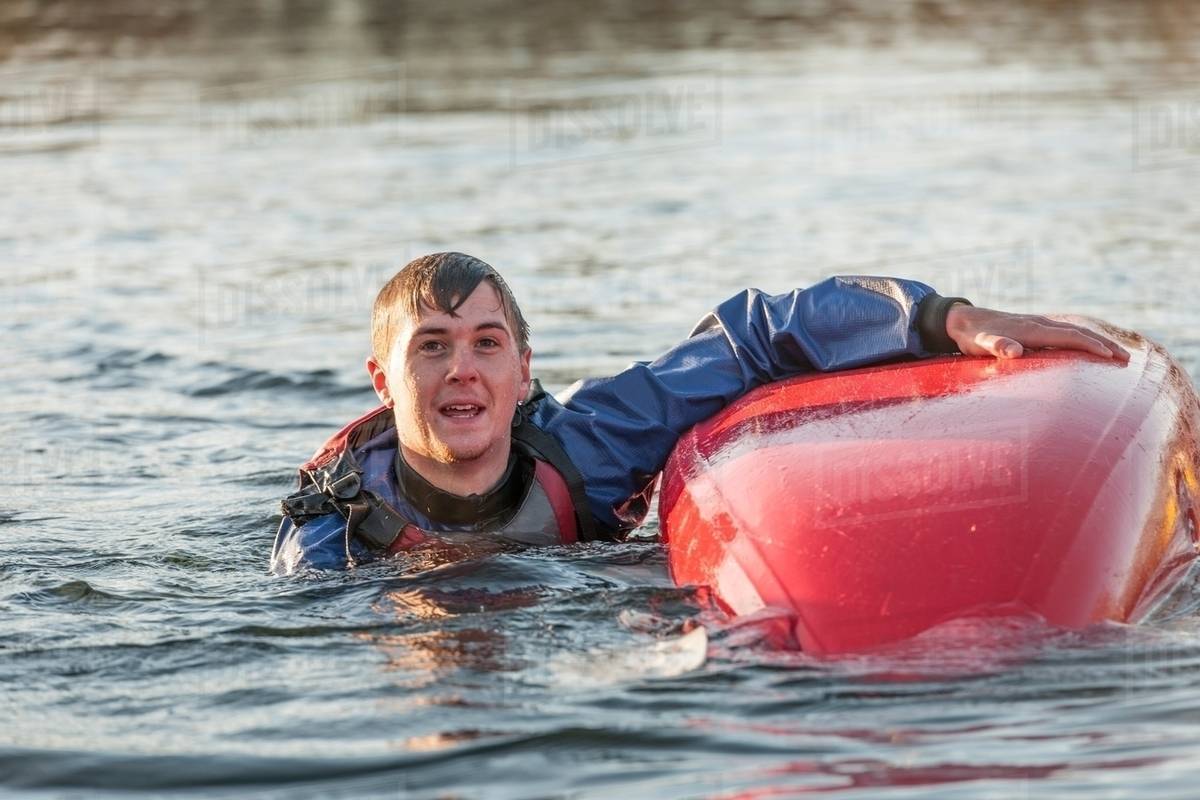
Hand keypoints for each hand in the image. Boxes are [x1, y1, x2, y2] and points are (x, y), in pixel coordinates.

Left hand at [946, 304, 1130, 360]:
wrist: (961, 319)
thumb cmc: (971, 336)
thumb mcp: (980, 344)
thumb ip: (996, 346)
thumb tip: (1014, 351)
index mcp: (1032, 329)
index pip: (1069, 337)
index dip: (1090, 346)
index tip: (1110, 357)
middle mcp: (1040, 323)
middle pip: (1079, 332)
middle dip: (1104, 345)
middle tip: (1127, 360)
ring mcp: (1039, 324)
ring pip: (1075, 330)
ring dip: (1098, 341)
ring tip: (1117, 355)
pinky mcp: (1035, 327)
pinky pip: (1066, 332)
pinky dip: (1084, 338)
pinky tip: (1090, 347)